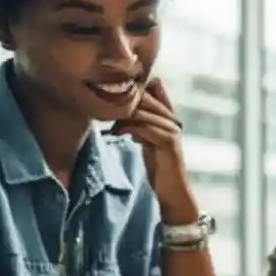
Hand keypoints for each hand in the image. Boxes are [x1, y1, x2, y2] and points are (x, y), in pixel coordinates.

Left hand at [110, 77, 195, 220]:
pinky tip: (116, 134)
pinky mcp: (169, 143)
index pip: (156, 86)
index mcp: (169, 117)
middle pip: (148, 96)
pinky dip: (127, 129)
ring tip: (106, 122)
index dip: (137, 84)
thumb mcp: (148, 141)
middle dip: (123, 100)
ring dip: (122, 115)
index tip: (112, 93)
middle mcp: (173, 120)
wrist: (173, 191)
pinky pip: (145, 128)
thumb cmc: (159, 167)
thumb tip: (119, 114)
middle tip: (101, 106)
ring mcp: (172, 131)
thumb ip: (140, 126)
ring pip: (144, 112)